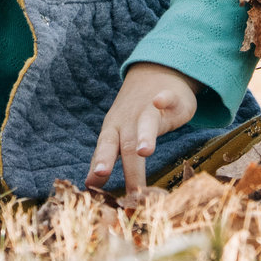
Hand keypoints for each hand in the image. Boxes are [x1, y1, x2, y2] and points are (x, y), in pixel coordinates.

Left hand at [86, 63, 198, 194]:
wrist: (154, 75)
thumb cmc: (134, 114)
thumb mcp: (117, 134)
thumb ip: (107, 156)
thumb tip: (89, 185)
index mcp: (115, 131)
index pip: (104, 150)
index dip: (98, 166)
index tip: (91, 185)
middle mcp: (129, 121)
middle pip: (123, 143)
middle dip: (119, 159)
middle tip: (116, 181)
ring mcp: (149, 108)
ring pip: (146, 123)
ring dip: (144, 136)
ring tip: (144, 151)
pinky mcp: (170, 97)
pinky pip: (168, 98)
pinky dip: (164, 99)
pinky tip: (160, 100)